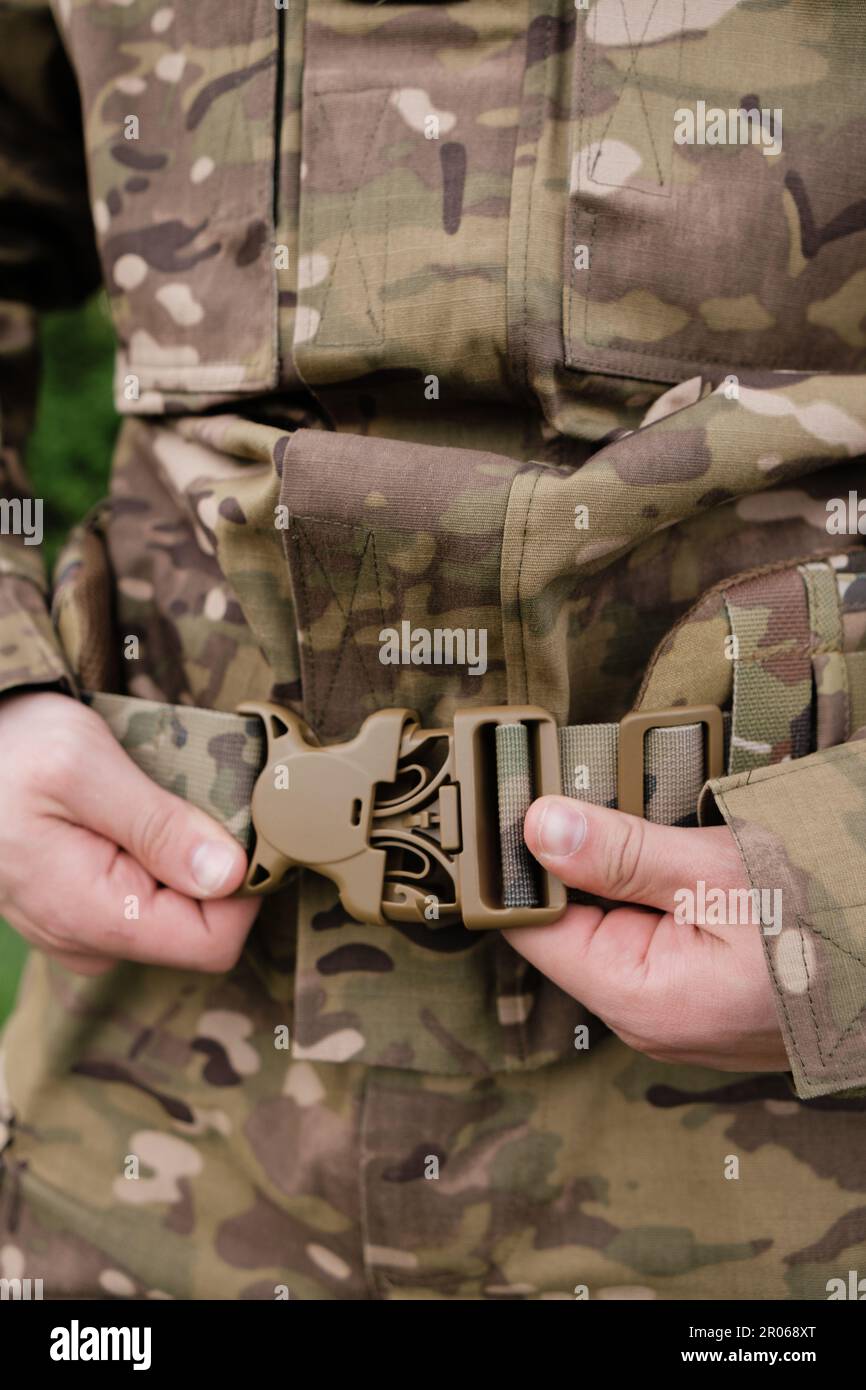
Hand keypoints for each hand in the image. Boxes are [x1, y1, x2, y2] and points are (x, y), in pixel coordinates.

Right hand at [0, 691, 258, 975]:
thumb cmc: (5, 749)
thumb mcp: (83, 766)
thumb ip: (159, 825)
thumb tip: (229, 874)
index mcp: (95, 917)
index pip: (214, 942)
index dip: (244, 886)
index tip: (245, 826)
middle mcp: (89, 941)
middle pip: (200, 927)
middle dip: (213, 864)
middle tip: (191, 795)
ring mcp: (82, 930)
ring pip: (175, 910)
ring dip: (183, 854)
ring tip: (151, 796)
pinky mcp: (80, 909)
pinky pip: (145, 896)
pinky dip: (157, 853)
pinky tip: (133, 811)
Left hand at [506, 796, 787, 1071]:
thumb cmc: (827, 926)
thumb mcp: (720, 872)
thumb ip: (621, 853)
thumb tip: (538, 828)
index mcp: (637, 996)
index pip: (534, 929)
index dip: (521, 867)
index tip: (520, 806)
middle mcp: (644, 1019)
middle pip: (569, 927)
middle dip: (577, 863)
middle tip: (591, 797)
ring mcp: (672, 1016)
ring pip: (611, 931)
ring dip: (621, 878)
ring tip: (654, 835)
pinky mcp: (696, 1002)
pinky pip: (650, 944)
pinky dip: (654, 901)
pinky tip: (681, 869)